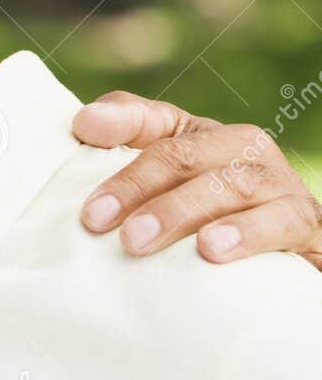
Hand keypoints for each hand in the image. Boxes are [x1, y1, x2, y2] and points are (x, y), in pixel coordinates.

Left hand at [73, 91, 321, 269]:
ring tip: (140, 240)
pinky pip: (282, 222)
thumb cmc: (213, 223)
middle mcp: (246, 150)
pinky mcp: (306, 223)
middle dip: (137, 185)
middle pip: (187, 155)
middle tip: (97, 221)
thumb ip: (125, 148)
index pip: (154, 119)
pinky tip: (212, 251)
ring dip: (181, 211)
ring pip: (232, 185)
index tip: (80, 142)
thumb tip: (85, 122)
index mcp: (206, 135)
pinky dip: (246, 234)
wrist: (292, 259)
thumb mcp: (167, 188)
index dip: (117, 128)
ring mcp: (279, 184)